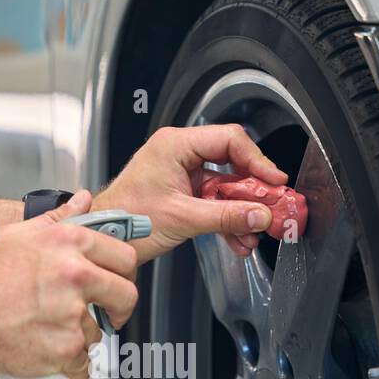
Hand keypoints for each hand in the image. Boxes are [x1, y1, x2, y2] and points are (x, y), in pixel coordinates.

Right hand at [0, 190, 138, 378]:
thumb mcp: (16, 236)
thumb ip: (58, 218)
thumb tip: (83, 201)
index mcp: (68, 244)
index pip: (125, 256)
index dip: (123, 272)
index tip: (115, 281)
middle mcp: (75, 275)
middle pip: (127, 296)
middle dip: (118, 308)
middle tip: (105, 313)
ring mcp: (72, 314)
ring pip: (100, 331)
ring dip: (83, 335)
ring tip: (51, 329)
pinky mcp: (66, 348)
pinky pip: (84, 361)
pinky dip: (70, 362)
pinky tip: (48, 349)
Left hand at [95, 124, 288, 261]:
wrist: (104, 237)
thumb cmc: (126, 218)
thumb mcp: (183, 218)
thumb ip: (226, 217)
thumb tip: (259, 215)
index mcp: (176, 145)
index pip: (230, 140)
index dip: (257, 160)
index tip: (274, 180)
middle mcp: (180, 153)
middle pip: (232, 164)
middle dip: (252, 192)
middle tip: (271, 208)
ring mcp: (182, 173)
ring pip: (225, 187)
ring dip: (241, 212)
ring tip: (253, 232)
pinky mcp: (183, 192)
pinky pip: (213, 202)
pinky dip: (226, 220)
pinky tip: (238, 238)